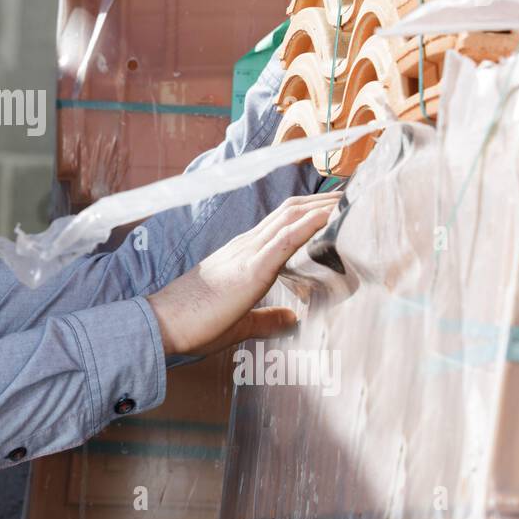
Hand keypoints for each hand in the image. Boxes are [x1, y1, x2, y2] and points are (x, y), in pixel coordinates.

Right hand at [146, 192, 340, 357]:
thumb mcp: (240, 322)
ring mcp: (247, 254)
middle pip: (291, 212)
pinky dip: (309, 226)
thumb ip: (268, 319)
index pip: (282, 224)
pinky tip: (329, 217)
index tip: (338, 208)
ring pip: (291, 218)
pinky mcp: (249, 269)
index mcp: (243, 255)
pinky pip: (283, 241)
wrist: (162, 325)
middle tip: (356, 194)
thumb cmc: (193, 324)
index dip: (311, 211)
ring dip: (323, 206)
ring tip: (353, 198)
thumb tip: (293, 319)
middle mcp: (246, 246)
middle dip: (324, 201)